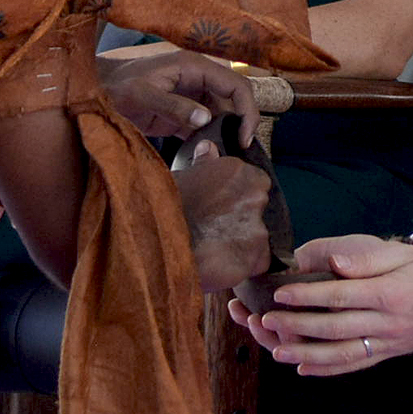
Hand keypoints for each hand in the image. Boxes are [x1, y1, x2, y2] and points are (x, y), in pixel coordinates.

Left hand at [99, 50, 259, 144]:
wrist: (94, 92)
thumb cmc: (116, 86)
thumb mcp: (142, 95)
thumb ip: (173, 106)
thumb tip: (206, 119)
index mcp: (195, 67)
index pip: (236, 85)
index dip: (247, 110)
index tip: (245, 138)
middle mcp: (198, 80)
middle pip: (234, 101)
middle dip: (241, 125)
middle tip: (238, 153)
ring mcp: (191, 97)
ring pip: (222, 116)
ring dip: (225, 135)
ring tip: (224, 158)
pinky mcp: (182, 114)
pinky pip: (205, 127)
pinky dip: (209, 141)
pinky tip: (208, 157)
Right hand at [171, 148, 270, 290]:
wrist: (154, 244)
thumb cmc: (161, 208)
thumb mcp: (179, 177)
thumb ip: (202, 164)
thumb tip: (208, 147)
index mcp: (238, 170)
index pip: (253, 183)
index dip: (237, 199)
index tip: (220, 209)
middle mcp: (254, 195)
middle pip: (258, 210)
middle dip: (241, 220)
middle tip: (215, 231)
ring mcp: (258, 227)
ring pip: (256, 237)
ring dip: (241, 244)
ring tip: (213, 251)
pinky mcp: (256, 256)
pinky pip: (257, 263)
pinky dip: (243, 266)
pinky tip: (219, 266)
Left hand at [236, 234, 412, 375]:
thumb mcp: (409, 253)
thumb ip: (370, 259)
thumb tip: (334, 262)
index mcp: (390, 294)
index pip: (339, 296)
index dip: (306, 296)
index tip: (278, 293)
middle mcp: (389, 324)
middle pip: (334, 328)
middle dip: (295, 326)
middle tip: (264, 321)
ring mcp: (390, 342)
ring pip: (341, 354)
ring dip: (305, 353)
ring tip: (275, 350)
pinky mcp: (393, 352)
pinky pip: (357, 364)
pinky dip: (329, 370)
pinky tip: (305, 369)